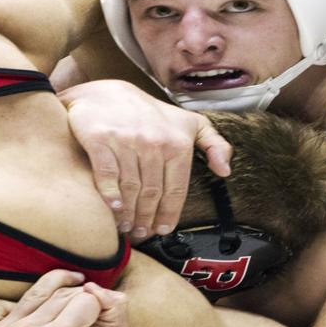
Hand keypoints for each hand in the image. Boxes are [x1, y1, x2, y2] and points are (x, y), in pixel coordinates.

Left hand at [0, 270, 129, 326]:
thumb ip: (113, 312)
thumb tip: (94, 288)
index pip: (87, 299)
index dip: (97, 307)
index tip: (99, 319)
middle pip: (63, 294)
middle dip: (80, 298)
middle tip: (88, 313)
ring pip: (35, 291)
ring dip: (56, 287)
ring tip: (71, 286)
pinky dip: (8, 306)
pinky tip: (27, 312)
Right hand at [58, 80, 233, 240]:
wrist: (105, 93)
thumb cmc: (151, 114)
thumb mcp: (190, 122)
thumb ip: (214, 144)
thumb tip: (225, 171)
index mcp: (177, 142)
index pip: (176, 189)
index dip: (169, 214)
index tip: (164, 230)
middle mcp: (154, 142)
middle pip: (152, 193)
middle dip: (148, 219)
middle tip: (143, 234)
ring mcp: (126, 140)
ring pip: (131, 188)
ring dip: (130, 214)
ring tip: (128, 228)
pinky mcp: (100, 139)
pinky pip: (107, 174)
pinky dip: (110, 195)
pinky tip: (113, 208)